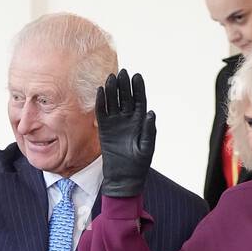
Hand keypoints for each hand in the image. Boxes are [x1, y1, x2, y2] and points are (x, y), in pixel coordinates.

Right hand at [96, 69, 155, 197]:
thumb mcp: (147, 147)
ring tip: (111, 78)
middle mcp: (128, 119)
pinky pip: (102, 112)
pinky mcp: (104, 129)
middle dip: (124, 85)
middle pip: (126, 98)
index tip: (137, 76)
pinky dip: (101, 102)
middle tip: (122, 72)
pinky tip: (100, 91)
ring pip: (113, 103)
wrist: (123, 178)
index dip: (138, 88)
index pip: (140, 100)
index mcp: (141, 121)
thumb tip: (151, 112)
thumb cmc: (138, 164)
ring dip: (112, 90)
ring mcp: (116, 123)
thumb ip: (149, 130)